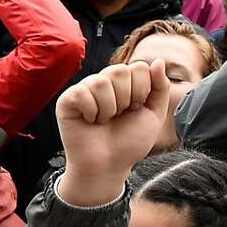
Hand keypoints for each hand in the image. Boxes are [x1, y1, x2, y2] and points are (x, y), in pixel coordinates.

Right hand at [55, 59, 170, 207]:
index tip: (135, 109)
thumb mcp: (153, 114)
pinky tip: (89, 121)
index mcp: (123, 83)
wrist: (109, 165)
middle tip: (119, 116)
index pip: (138, 67)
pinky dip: (91, 112)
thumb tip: (159, 61)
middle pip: (120, 70)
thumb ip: (160, 87)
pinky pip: (82, 93)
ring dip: (108, 109)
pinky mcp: (67, 100)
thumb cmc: (129, 143)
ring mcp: (84, 90)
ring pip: (101, 82)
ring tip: (103, 121)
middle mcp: (103, 82)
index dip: (142, 90)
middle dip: (127, 98)